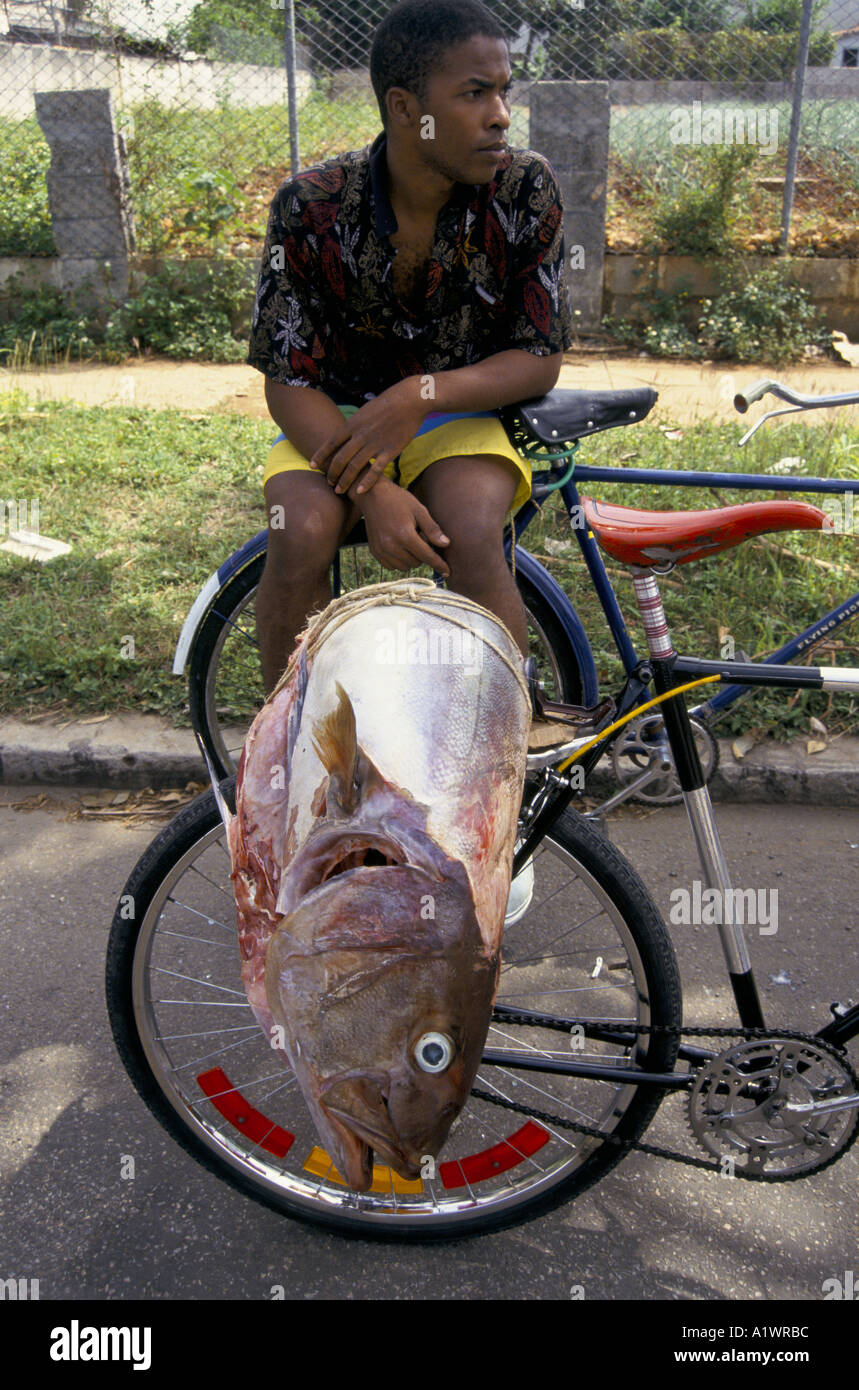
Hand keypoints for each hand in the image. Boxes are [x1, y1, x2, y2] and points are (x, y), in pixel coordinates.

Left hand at [309, 379, 428, 497]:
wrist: (409, 401)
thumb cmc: (387, 403)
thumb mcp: (364, 411)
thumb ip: (354, 425)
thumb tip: (345, 434)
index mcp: (353, 424)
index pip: (331, 443)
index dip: (320, 455)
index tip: (312, 465)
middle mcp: (360, 436)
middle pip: (340, 458)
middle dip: (332, 473)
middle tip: (329, 483)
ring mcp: (374, 444)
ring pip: (354, 467)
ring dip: (345, 481)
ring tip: (340, 491)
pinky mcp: (390, 452)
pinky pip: (375, 470)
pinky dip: (366, 482)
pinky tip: (359, 491)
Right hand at [359, 478, 450, 577]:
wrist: (372, 496)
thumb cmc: (398, 500)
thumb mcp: (419, 510)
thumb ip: (432, 529)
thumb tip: (446, 544)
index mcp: (405, 535)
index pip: (427, 556)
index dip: (439, 564)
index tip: (447, 572)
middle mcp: (391, 545)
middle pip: (416, 563)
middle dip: (422, 554)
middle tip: (419, 536)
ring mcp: (381, 550)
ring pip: (404, 567)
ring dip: (411, 558)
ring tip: (408, 540)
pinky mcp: (375, 552)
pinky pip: (392, 566)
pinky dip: (399, 560)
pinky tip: (399, 546)